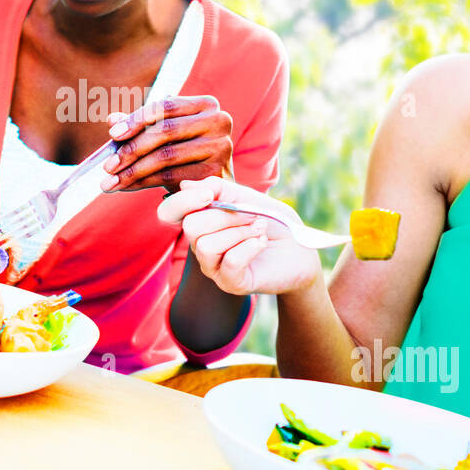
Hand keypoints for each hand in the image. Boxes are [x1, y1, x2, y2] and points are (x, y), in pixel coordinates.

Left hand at [100, 96, 232, 192]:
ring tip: (111, 181)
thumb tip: (112, 119)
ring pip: (166, 156)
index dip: (137, 119)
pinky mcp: (216, 173)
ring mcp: (220, 147)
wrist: (210, 186)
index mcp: (206, 104)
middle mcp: (219, 121)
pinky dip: (144, 182)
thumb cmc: (184, 154)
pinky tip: (127, 186)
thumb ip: (140, 125)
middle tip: (107, 166)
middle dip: (132, 149)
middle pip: (166, 131)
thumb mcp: (163, 135)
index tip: (112, 135)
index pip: (166, 105)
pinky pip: (172, 176)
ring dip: (133, 170)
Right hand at [156, 177, 320, 296]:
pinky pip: (229, 261)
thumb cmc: (271, 221)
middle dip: (226, 215)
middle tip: (252, 216)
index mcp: (201, 222)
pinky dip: (250, 246)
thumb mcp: (244, 196)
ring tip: (259, 230)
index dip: (182, 201)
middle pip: (191, 226)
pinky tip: (261, 244)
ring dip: (240, 231)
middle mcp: (201, 246)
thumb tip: (184, 185)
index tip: (209, 194)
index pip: (168, 212)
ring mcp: (214, 267)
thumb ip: (216, 188)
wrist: (300, 248)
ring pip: (206, 245)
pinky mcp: (231, 283)